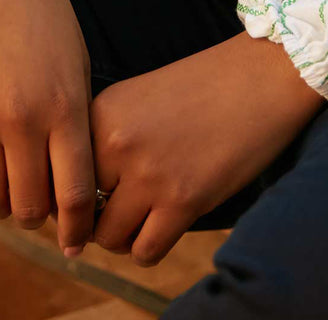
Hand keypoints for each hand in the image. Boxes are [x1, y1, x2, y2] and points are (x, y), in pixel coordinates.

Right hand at [0, 0, 99, 257]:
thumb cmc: (40, 5)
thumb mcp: (75, 57)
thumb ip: (76, 117)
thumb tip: (73, 176)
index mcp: (65, 105)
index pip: (76, 193)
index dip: (80, 227)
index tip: (79, 241)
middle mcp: (22, 119)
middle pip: (31, 207)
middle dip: (40, 217)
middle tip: (43, 210)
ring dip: (1, 208)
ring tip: (10, 198)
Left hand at [85, 30, 327, 266]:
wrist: (263, 75)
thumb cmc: (207, 85)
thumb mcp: (140, 98)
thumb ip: (109, 138)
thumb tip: (84, 196)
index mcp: (102, 112)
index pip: (63, 175)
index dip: (76, 192)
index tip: (92, 198)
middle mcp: (117, 143)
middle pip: (82, 211)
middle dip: (99, 217)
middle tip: (122, 211)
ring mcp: (149, 174)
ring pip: (110, 238)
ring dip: (124, 236)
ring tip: (145, 219)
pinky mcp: (183, 200)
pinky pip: (145, 251)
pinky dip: (150, 247)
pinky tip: (166, 226)